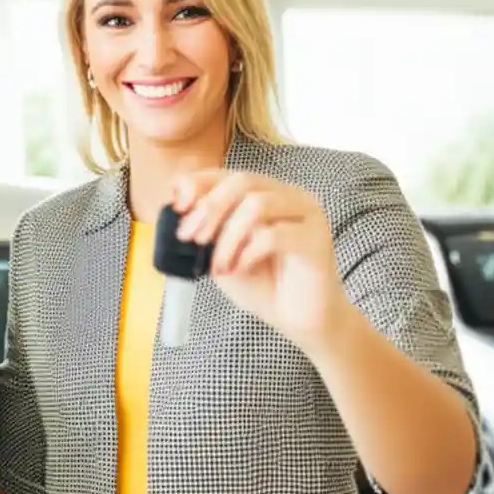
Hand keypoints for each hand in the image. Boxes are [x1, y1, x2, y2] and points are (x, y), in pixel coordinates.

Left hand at [170, 171, 353, 348]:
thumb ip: (207, 231)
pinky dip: (247, 252)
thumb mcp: (222, 254)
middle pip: (243, 181)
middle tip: (191, 239)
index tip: (176, 207)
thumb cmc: (262, 285)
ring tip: (217, 266)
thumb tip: (179, 210)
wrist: (298, 319)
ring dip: (227, 236)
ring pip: (258, 204)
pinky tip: (237, 269)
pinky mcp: (317, 239)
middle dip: (209, 208)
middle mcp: (289, 196)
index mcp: (266, 193)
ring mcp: (307, 214)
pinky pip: (275, 234)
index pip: (228, 174)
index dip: (198, 183)